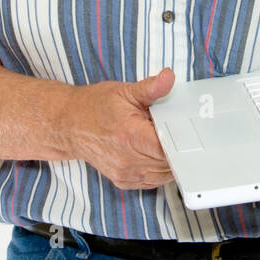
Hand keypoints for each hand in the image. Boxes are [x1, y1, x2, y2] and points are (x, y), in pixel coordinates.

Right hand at [64, 68, 175, 189]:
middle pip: (169, 163)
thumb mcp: (124, 92)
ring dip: (171, 161)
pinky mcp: (124, 181)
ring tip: (166, 141)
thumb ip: (150, 88)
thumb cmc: (95, 107)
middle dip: (178, 148)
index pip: (168, 148)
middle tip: (178, 131)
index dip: (183, 141)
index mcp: (130, 136)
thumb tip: (169, 78)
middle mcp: (128, 160)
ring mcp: (125, 173)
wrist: (69, 125)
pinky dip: (160, 170)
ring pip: (164, 175)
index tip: (190, 131)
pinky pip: (153, 181)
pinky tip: (157, 154)